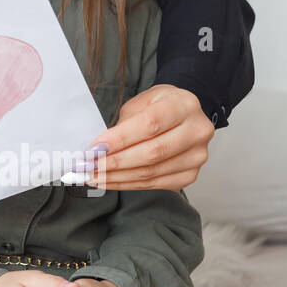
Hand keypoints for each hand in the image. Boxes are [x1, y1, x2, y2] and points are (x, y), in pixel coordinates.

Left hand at [87, 84, 213, 189]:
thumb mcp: (142, 102)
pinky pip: (155, 184)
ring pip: (152, 172)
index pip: (150, 124)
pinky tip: (110, 181)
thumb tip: (101, 148)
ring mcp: (196, 156)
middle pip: (152, 152)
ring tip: (93, 176)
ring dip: (117, 177)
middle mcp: (197, 131)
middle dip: (115, 162)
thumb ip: (126, 123)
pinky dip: (128, 184)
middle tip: (89, 166)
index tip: (96, 147)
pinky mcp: (190, 174)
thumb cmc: (160, 106)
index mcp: (184, 105)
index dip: (121, 138)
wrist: (185, 115)